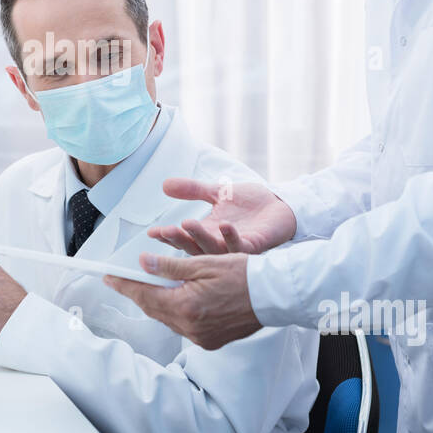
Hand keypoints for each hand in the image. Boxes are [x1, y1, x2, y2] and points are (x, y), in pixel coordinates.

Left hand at [104, 251, 259, 349]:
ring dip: (157, 302)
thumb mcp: (203, 263)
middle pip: (153, 309)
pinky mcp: (211, 341)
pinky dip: (175, 311)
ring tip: (146, 287)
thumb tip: (143, 264)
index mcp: (186, 307)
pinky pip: (183, 326)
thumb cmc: (244, 275)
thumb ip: (169, 266)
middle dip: (138, 293)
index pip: (144, 295)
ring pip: (167, 319)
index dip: (124, 285)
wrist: (275, 296)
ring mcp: (201, 337)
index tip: (108, 277)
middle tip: (124, 280)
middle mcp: (190, 327)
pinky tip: (174, 299)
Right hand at [147, 178, 296, 255]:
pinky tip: (225, 224)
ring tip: (187, 223)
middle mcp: (219, 243)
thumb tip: (164, 184)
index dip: (168, 236)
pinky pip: (241, 246)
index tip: (152, 232)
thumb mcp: (216, 191)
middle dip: (179, 239)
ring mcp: (236, 246)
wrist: (280, 205)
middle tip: (167, 230)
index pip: (183, 238)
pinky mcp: (255, 245)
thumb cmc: (249, 202)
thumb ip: (192, 189)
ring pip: (214, 248)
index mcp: (207, 232)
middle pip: (194, 246)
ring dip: (201, 237)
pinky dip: (232, 236)